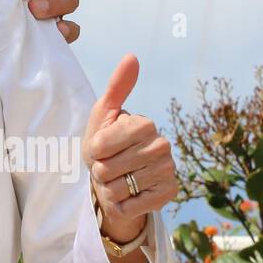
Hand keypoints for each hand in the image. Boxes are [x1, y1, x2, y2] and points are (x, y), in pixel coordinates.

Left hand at [82, 54, 178, 242]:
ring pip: (118, 189)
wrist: (117, 182)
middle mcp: (162, 146)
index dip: (93, 151)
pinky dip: (121, 205)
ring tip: (118, 180)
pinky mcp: (169, 194)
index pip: (101, 145)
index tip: (99, 149)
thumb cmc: (105, 147)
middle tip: (109, 167)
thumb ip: (116, 87)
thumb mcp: (102, 115)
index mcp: (144, 124)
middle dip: (100, 171)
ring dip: (109, 189)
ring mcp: (169, 171)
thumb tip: (132, 56)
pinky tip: (128, 196)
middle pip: (107, 169)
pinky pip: (131, 206)